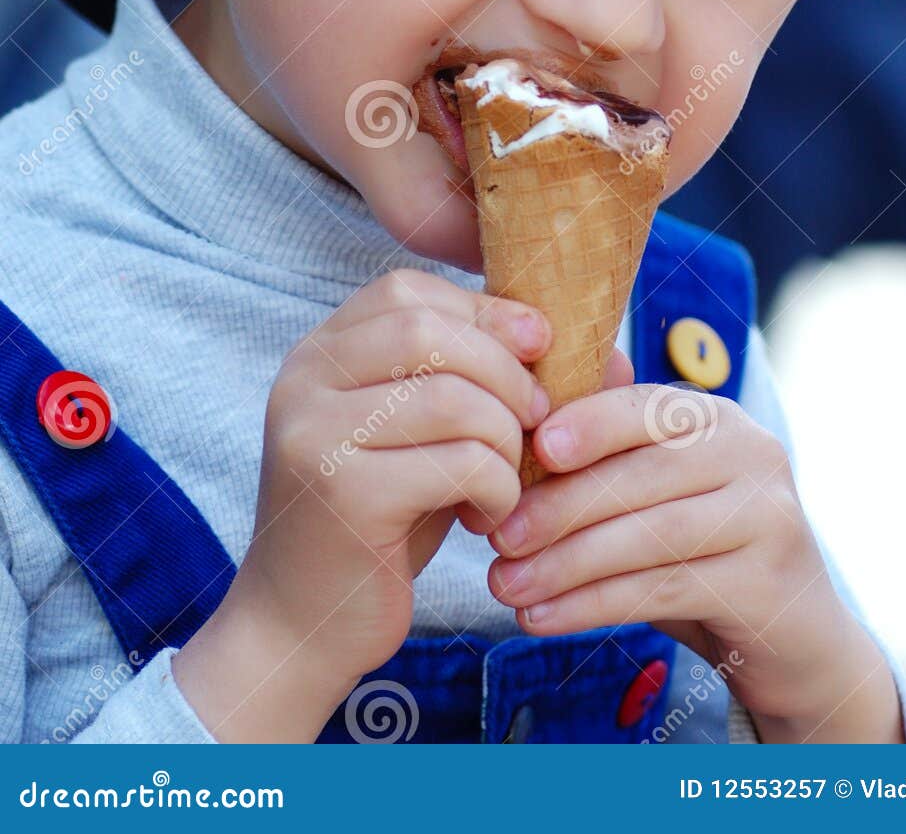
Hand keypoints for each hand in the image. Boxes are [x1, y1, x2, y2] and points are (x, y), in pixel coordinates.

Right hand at [175, 267, 554, 740]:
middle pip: (430, 331)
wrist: (302, 629)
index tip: (536, 348)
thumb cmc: (381, 523)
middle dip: (505, 372)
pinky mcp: (341, 495)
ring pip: (453, 397)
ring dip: (506, 439)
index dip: (482, 311)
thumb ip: (471, 376)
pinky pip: (458, 463)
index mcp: (319, 353)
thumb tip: (588, 342)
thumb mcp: (422, 433)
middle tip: (535, 422)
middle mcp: (303, 380)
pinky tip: (486, 518)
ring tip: (505, 480)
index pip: (407, 291)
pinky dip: (497, 488)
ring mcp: (314, 434)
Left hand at [486, 380, 903, 741]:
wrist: (795, 640)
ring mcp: (768, 519)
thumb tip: (535, 403)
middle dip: (560, 506)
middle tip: (496, 536)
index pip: (647, 409)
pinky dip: (592, 605)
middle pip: (642, 476)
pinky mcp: (766, 585)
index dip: (590, 424)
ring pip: (648, 536)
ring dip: (566, 563)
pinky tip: (542, 617)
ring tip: (505, 585)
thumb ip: (611, 450)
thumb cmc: (704, 553)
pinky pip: (662, 590)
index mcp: (719, 419)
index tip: (533, 449)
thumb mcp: (660, 493)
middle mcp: (753, 455)